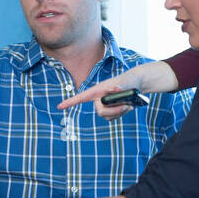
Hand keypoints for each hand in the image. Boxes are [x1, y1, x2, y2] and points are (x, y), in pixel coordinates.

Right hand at [58, 63, 175, 119]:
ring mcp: (105, 105)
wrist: (139, 84)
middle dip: (113, 111)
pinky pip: (113, 118)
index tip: (59, 107)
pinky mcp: (112, 110)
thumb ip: (122, 84)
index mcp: (98, 90)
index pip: (81, 97)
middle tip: (126, 107)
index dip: (70, 102)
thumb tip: (115, 88)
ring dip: (119, 113)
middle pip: (100, 112)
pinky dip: (121, 114)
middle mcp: (99, 98)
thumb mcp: (128, 80)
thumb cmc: (131, 79)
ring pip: (107, 117)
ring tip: (129, 105)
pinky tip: (128, 107)